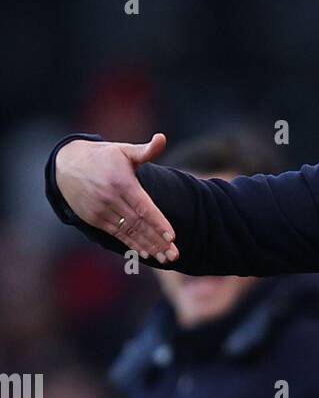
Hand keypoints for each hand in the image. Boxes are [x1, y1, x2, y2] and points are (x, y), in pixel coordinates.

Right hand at [55, 134, 179, 262]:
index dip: (158, 223)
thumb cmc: (103, 157)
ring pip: (129, 232)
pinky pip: (117, 235)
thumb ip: (145, 150)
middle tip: (174, 255)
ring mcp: (101, 210)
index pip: (143, 207)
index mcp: (121, 182)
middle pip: (139, 224)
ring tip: (165, 258)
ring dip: (148, 246)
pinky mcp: (95, 219)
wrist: (66, 165)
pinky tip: (146, 253)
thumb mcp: (123, 150)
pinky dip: (132, 244)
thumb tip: (162, 138)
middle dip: (157, 241)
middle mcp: (111, 198)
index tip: (172, 236)